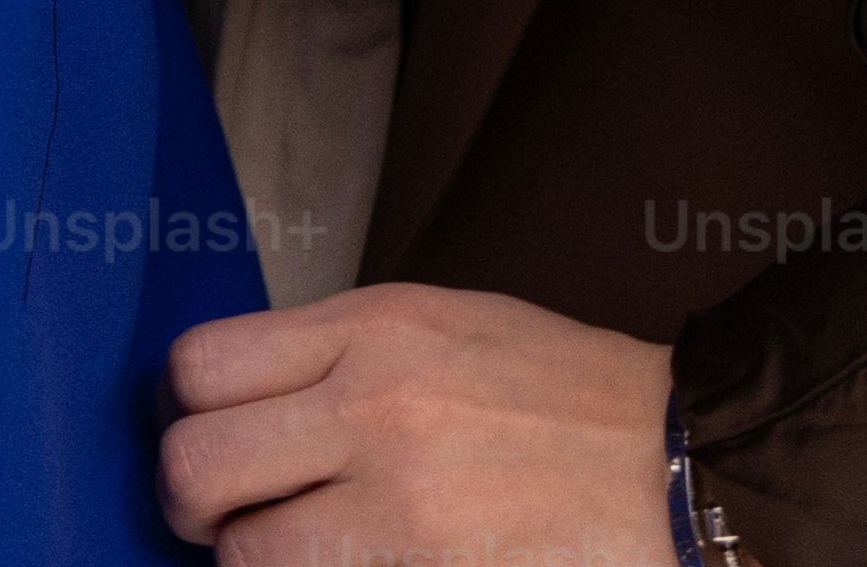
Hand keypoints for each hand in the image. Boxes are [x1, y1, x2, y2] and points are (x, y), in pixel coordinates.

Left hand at [159, 285, 675, 565]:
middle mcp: (375, 411)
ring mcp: (403, 509)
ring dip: (255, 562)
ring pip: (246, 557)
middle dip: (193, 505)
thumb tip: (240, 401)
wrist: (681, 464)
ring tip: (294, 552)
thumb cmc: (561, 393)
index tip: (212, 435)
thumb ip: (336, 353)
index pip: (202, 367)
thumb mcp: (443, 324)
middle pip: (197, 468)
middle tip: (223, 518)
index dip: (186, 412)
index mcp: (374, 330)